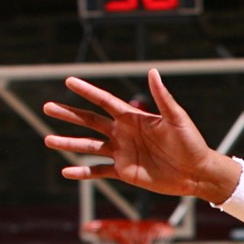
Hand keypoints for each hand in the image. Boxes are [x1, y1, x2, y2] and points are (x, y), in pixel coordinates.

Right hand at [43, 69, 239, 202]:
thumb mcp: (177, 118)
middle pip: (90, 121)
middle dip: (68, 114)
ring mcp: (122, 152)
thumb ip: (163, 97)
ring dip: (69, 143)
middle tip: (46, 107)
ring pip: (89, 146)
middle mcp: (123, 133)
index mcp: (133, 118)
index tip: (68, 80)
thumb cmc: (191, 143)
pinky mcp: (124, 171)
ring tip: (48, 139)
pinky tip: (66, 171)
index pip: (104, 101)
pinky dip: (83, 172)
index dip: (87, 91)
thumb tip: (153, 71)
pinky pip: (98, 171)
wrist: (197, 172)